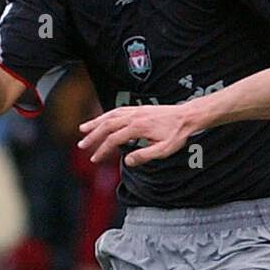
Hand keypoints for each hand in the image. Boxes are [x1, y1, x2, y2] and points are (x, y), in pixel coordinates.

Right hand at [78, 103, 192, 165]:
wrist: (187, 116)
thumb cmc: (177, 134)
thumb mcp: (164, 150)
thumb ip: (144, 155)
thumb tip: (127, 161)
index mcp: (138, 128)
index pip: (113, 139)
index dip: (102, 150)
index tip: (95, 159)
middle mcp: (133, 117)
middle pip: (107, 126)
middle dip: (93, 136)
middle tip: (82, 146)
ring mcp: (135, 111)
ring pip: (110, 115)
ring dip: (95, 123)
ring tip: (83, 129)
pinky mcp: (138, 109)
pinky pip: (117, 111)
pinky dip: (106, 115)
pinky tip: (101, 120)